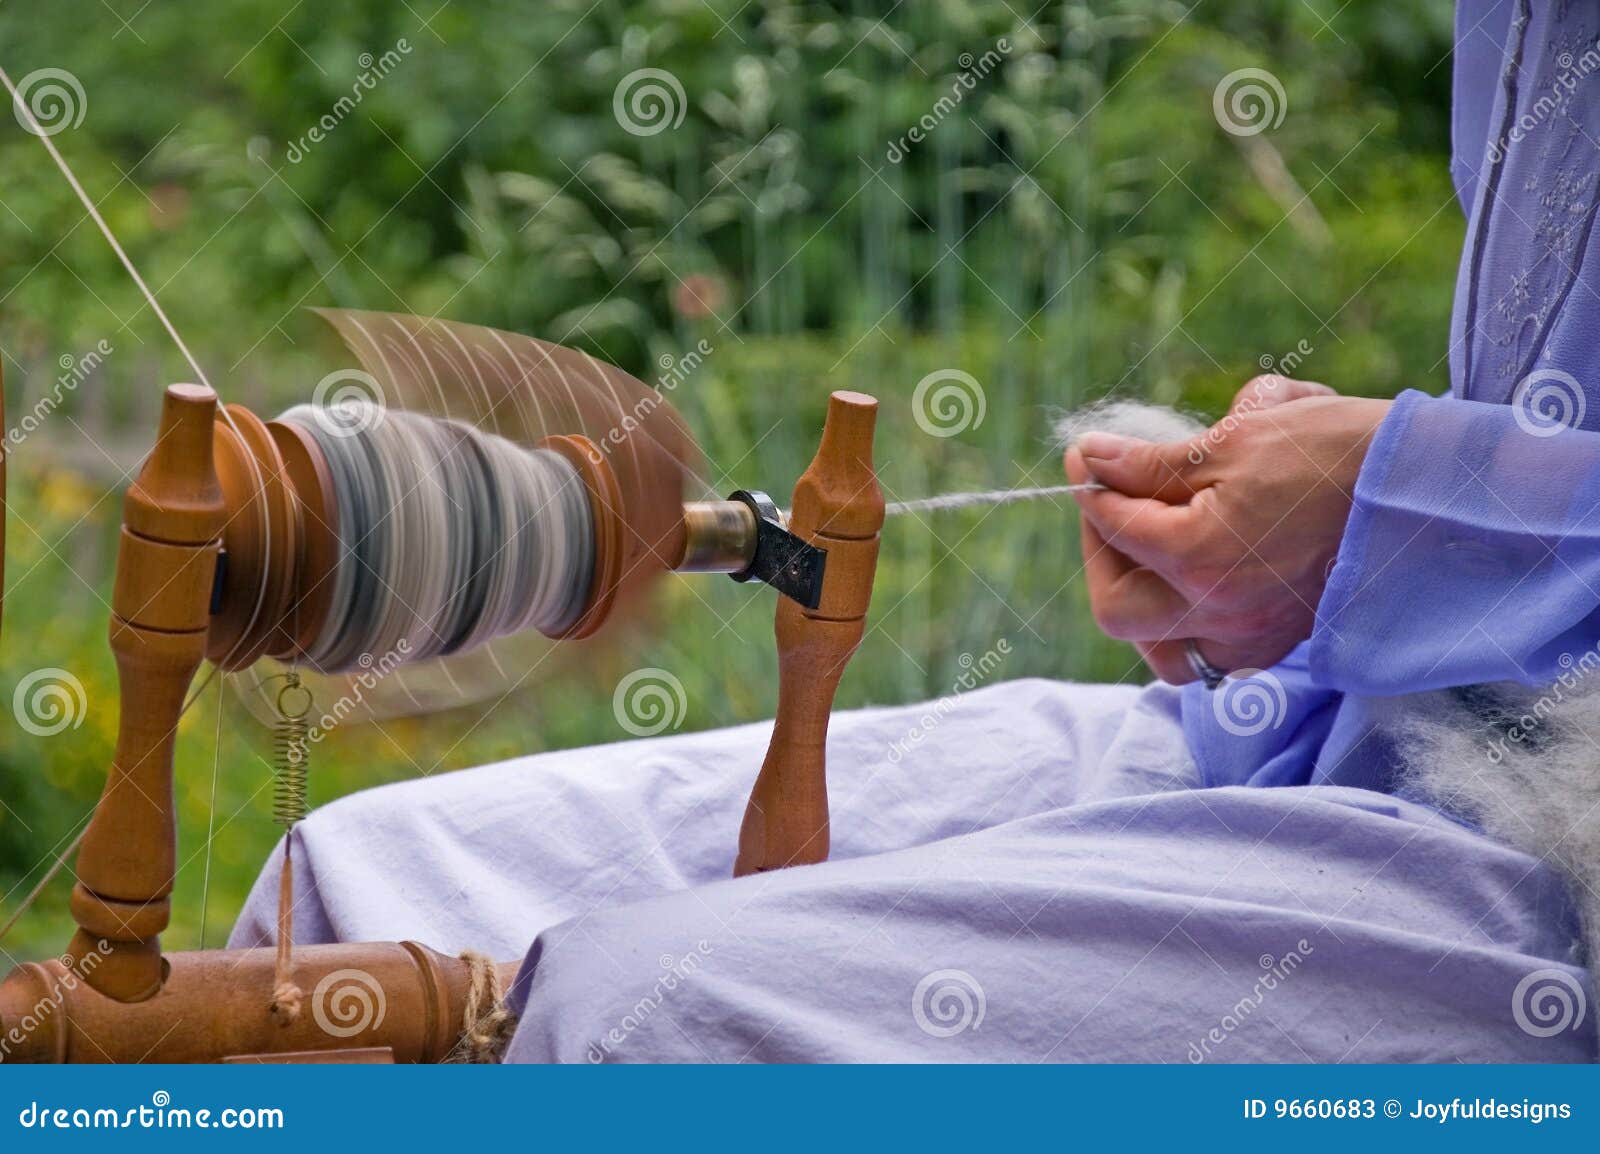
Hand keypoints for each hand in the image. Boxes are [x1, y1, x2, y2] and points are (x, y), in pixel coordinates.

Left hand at [1064, 377, 1391, 683]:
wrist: (1420, 486)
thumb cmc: (1330, 451)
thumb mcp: (1231, 441)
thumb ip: (1148, 464)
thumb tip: (1088, 459)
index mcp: (1201, 556)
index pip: (1113, 526)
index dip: (1091, 485)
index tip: (1087, 455)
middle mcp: (1220, 611)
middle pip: (1115, 609)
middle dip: (1100, 553)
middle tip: (1110, 504)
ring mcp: (1251, 637)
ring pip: (1158, 650)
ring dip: (1138, 603)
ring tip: (1144, 551)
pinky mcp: (1277, 645)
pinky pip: (1208, 659)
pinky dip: (1185, 626)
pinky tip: (1190, 580)